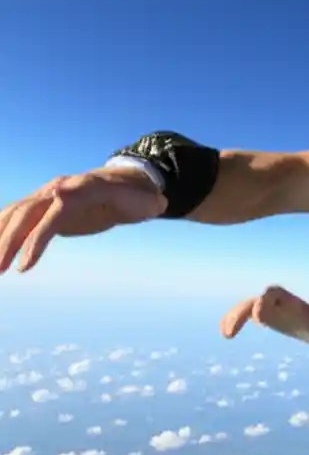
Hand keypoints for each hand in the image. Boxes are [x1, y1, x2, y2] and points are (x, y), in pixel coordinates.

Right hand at [0, 168, 165, 273]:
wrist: (131, 185)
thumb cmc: (141, 197)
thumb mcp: (148, 200)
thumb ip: (137, 200)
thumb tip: (118, 198)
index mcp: (86, 187)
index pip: (57, 210)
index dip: (40, 236)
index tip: (25, 263)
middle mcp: (60, 188)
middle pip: (27, 213)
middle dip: (10, 241)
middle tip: (1, 270)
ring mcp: (49, 195)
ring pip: (15, 215)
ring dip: (0, 238)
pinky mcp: (44, 206)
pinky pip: (15, 217)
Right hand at [221, 285, 308, 345]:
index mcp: (288, 302)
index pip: (271, 295)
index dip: (263, 302)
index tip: (257, 315)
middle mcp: (275, 302)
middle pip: (252, 302)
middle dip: (240, 313)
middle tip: (230, 332)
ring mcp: (267, 308)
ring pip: (243, 308)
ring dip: (232, 319)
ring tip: (227, 334)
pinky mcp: (263, 316)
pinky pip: (242, 315)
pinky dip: (232, 321)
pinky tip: (226, 333)